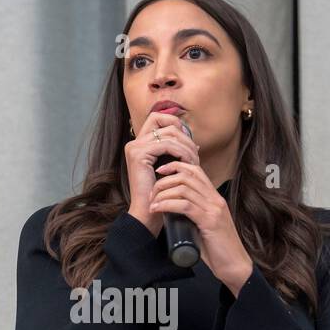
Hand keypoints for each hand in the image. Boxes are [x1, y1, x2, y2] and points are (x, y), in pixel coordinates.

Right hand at [123, 111, 199, 236]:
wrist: (149, 212)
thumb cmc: (161, 193)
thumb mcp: (170, 167)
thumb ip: (177, 152)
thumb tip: (194, 142)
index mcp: (140, 143)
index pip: (158, 118)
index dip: (175, 123)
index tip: (189, 142)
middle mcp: (134, 143)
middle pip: (162, 120)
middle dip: (183, 134)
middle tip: (195, 152)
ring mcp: (134, 147)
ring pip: (168, 132)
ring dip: (186, 145)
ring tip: (194, 161)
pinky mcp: (138, 154)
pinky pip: (166, 144)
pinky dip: (181, 152)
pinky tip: (187, 163)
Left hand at [148, 162, 253, 293]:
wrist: (234, 265)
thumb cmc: (217, 249)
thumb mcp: (204, 226)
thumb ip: (192, 215)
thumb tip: (171, 210)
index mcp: (215, 198)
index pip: (196, 170)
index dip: (176, 166)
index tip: (160, 172)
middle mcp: (215, 199)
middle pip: (187, 175)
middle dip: (165, 180)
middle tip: (152, 193)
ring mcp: (214, 209)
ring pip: (184, 188)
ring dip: (163, 193)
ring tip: (152, 203)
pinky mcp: (210, 221)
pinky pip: (185, 206)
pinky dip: (167, 204)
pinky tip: (157, 209)